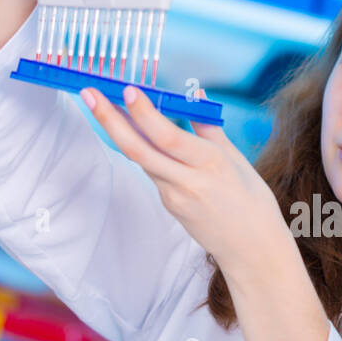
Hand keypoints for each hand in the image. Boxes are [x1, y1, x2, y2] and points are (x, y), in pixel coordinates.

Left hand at [81, 85, 291, 271]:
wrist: (252, 250)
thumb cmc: (252, 203)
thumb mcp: (237, 160)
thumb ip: (210, 127)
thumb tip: (197, 96)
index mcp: (212, 164)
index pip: (168, 136)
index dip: (144, 113)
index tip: (128, 89)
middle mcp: (188, 182)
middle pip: (138, 149)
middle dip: (109, 119)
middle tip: (88, 93)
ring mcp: (174, 197)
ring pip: (141, 159)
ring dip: (119, 131)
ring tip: (102, 105)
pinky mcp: (169, 206)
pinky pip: (152, 172)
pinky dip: (143, 149)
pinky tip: (134, 132)